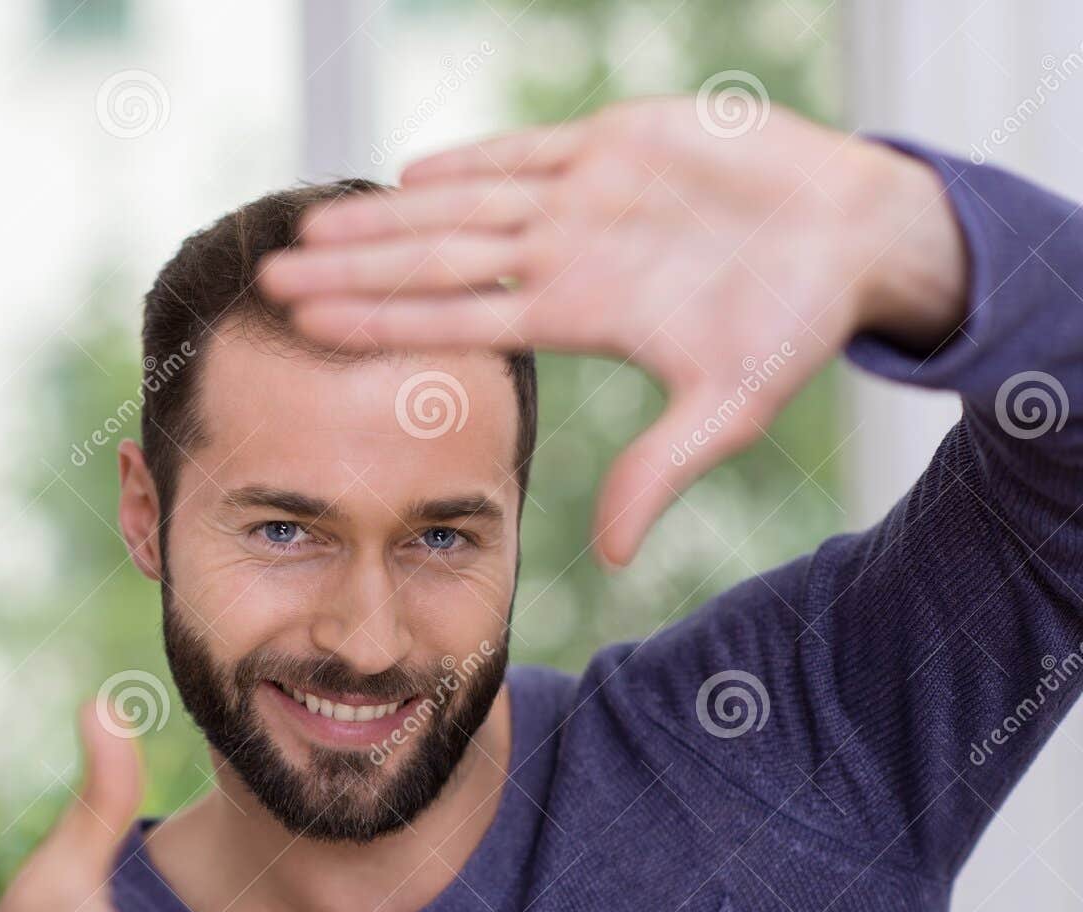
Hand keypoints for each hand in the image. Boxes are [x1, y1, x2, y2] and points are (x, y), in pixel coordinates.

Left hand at [258, 98, 967, 565]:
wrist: (853, 238)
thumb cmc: (793, 325)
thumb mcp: (727, 406)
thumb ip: (660, 470)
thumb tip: (611, 557)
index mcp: (577, 313)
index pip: (453, 320)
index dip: (380, 323)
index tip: (306, 330)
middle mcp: (563, 254)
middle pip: (435, 261)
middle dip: (354, 269)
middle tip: (270, 276)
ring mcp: (585, 196)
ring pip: (465, 204)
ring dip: (389, 215)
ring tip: (313, 226)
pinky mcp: (621, 142)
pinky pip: (531, 152)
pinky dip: (476, 159)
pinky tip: (411, 173)